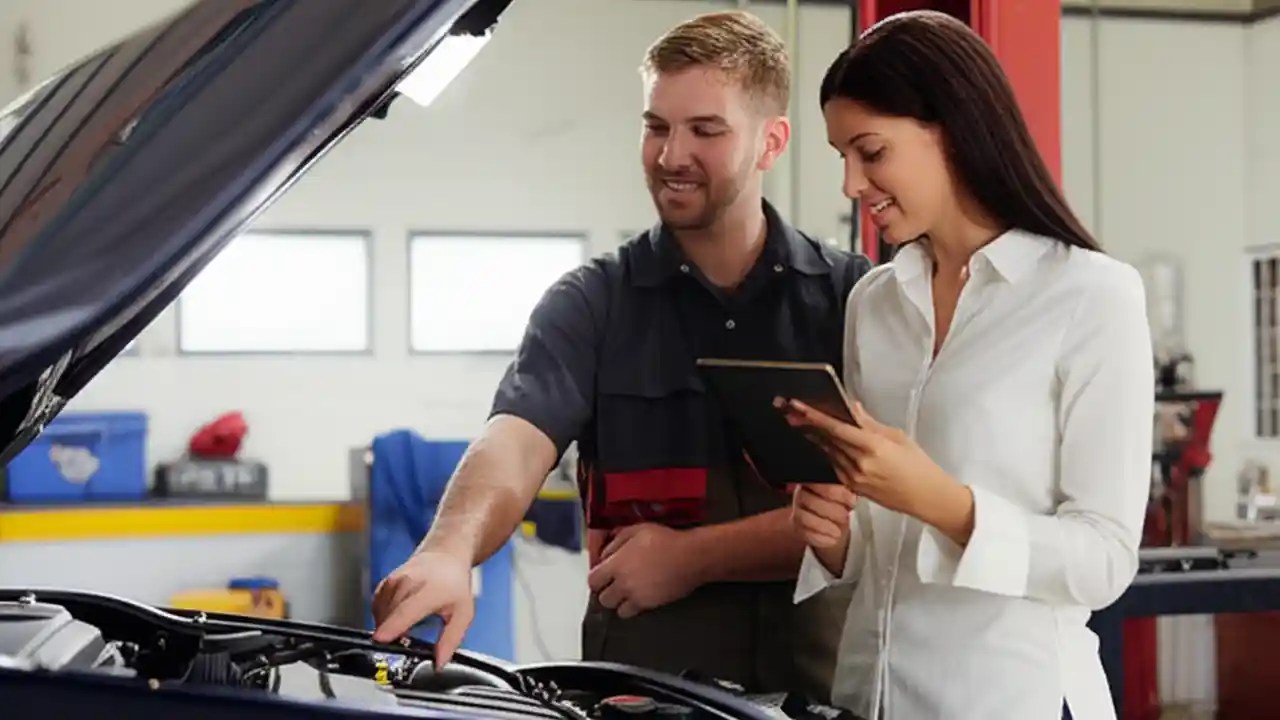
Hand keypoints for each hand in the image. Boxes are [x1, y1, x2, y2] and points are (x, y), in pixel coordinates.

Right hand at [371, 550, 474, 667]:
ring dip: (385, 626)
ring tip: (399, 635)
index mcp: (430, 590)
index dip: (392, 626)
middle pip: (389, 613)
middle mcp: (408, 582)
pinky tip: (394, 622)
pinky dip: (381, 617)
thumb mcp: (463, 614)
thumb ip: (450, 640)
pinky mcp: (385, 582)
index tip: (381, 640)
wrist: (446, 556)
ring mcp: (394, 580)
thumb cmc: (455, 585)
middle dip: (389, 634)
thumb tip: (438, 664)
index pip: (406, 610)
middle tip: (396, 649)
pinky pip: (376, 604)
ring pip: (380, 610)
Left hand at [586, 523, 702, 618]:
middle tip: (613, 583)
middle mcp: (623, 584)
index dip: (596, 578)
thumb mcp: (637, 530)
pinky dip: (632, 607)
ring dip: (618, 602)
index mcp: (617, 564)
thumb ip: (616, 541)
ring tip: (626, 592)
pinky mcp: (649, 605)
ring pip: (616, 609)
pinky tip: (638, 596)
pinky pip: (632, 613)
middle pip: (602, 598)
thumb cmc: (666, 541)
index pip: (593, 580)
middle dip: (606, 591)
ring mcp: (636, 597)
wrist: (690, 557)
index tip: (601, 574)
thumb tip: (605, 553)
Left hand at [779, 399, 971, 537]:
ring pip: (828, 452)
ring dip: (814, 437)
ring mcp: (854, 479)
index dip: (814, 416)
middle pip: (827, 439)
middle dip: (807, 424)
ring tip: (800, 423)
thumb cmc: (918, 466)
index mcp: (873, 447)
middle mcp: (860, 464)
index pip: (836, 428)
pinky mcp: (853, 488)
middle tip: (791, 411)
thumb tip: (851, 407)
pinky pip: (834, 466)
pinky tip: (820, 443)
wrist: (926, 498)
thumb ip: (870, 423)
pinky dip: (827, 452)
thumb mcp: (897, 437)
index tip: (798, 406)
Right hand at [791, 483, 856, 575]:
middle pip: (811, 500)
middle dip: (831, 510)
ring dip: (824, 526)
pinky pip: (804, 533)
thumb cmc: (838, 502)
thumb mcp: (845, 494)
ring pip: (805, 518)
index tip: (853, 502)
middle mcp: (800, 493)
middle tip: (845, 517)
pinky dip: (820, 538)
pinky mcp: (796, 526)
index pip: (821, 483)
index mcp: (813, 481)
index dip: (838, 493)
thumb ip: (846, 492)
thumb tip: (852, 497)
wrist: (830, 520)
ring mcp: (796, 510)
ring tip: (838, 533)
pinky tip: (833, 540)